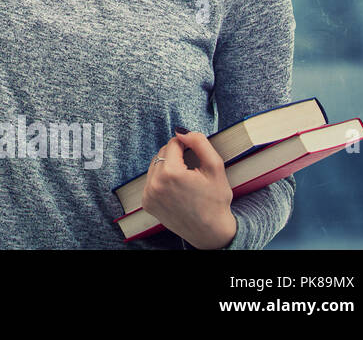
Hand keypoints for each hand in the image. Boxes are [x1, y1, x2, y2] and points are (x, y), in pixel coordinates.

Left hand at [141, 129, 236, 248]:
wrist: (210, 232)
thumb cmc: (216, 201)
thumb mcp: (215, 168)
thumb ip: (199, 143)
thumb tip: (181, 131)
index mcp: (171, 173)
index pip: (173, 143)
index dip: (186, 146)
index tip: (195, 154)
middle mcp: (155, 184)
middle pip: (162, 153)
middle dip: (176, 156)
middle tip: (192, 170)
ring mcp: (148, 194)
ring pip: (155, 165)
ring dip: (168, 166)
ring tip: (185, 180)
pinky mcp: (146, 203)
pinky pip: (151, 180)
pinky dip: (162, 180)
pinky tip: (176, 189)